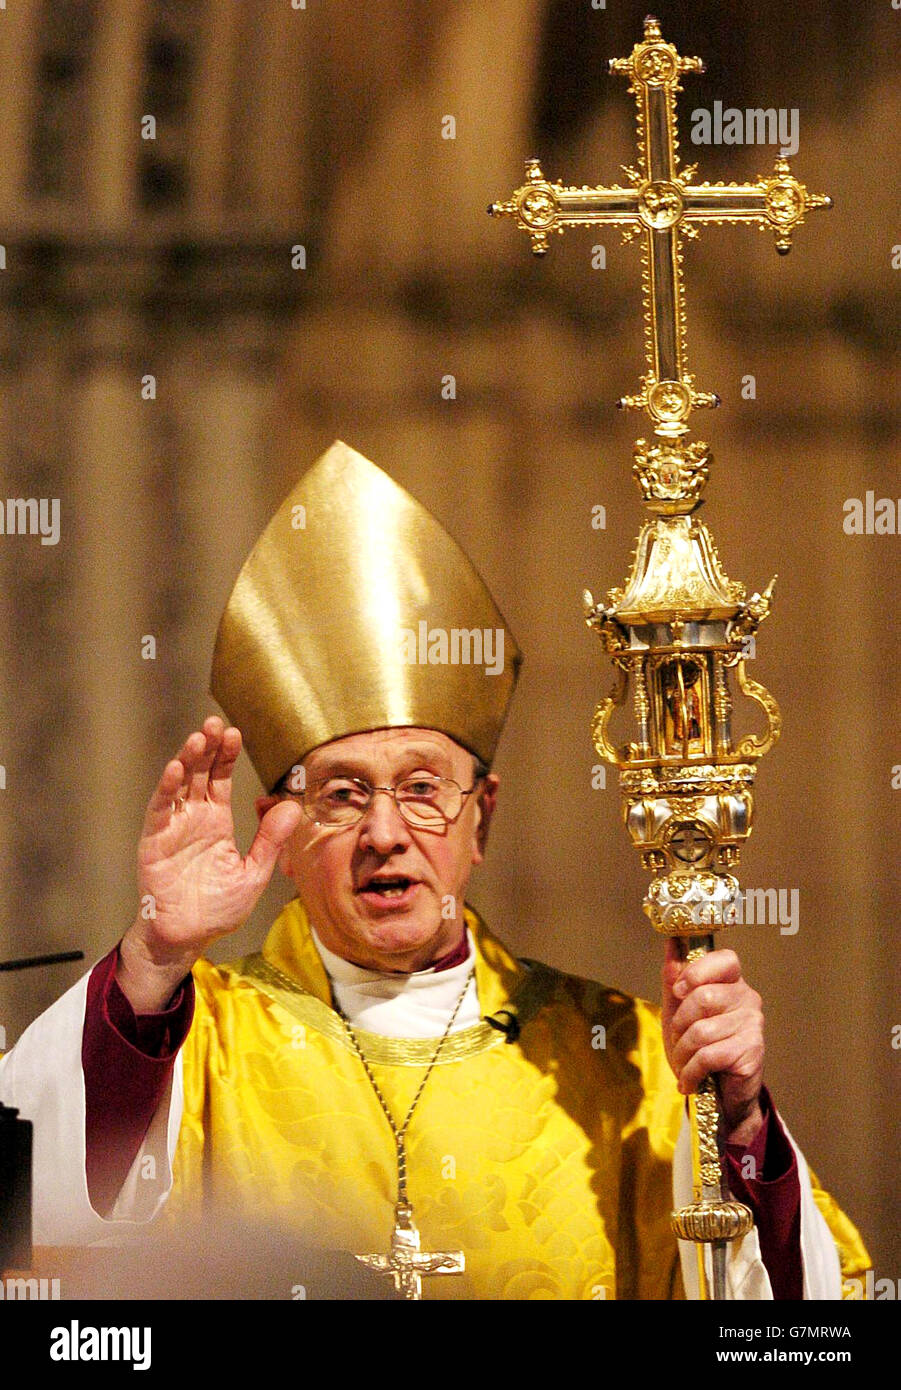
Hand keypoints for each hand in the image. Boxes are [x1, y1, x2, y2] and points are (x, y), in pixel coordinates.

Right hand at [117, 716, 302, 1011]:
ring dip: (187, 760)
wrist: (188, 936)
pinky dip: (167, 788)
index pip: (221, 780)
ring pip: (179, 785)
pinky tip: (176, 768)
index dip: (226, 756)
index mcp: (216, 822)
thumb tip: (293, 806)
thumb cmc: (218, 908)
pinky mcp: (154, 840)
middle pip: (199, 773)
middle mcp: (193, 818)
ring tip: (198, 738)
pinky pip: (160, 809)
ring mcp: (172, 827)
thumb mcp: (253, 872)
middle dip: (207, 748)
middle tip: (216, 723)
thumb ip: (271, 840)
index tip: (235, 733)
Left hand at [661, 941, 764, 1145]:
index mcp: (732, 983)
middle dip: (680, 1024)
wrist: (717, 1097)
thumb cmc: (699, 1048)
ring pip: (702, 1031)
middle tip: (679, 1040)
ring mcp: (753, 1026)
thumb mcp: (678, 1012)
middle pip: (703, 998)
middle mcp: (748, 999)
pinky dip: (690, 1072)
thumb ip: (674, 979)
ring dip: (683, 1053)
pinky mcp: (752, 1052)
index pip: (725, 960)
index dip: (696, 972)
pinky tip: (690, 1081)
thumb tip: (671, 943)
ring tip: (685, 1064)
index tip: (679, 991)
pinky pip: (708, 1056)